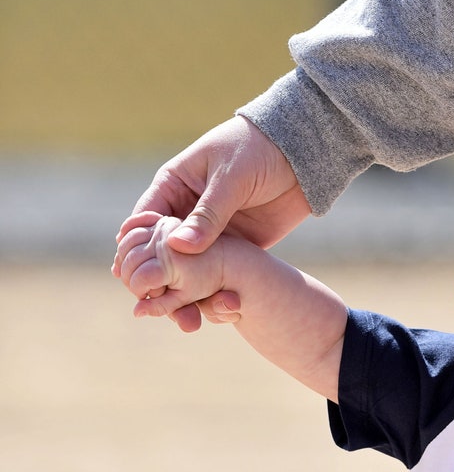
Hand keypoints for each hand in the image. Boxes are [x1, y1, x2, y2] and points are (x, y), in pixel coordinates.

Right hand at [113, 117, 311, 330]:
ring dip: (187, 297)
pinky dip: (214, 295)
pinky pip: (219, 276)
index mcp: (174, 187)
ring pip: (190, 272)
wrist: (302, 153)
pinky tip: (215, 314)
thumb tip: (178, 247)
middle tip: (157, 311)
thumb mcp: (230, 178)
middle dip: (160, 283)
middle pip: (163, 255)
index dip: (135, 253)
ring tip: (189, 322)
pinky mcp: (238, 248)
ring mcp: (212, 233)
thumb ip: (208, 214)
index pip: (143, 224)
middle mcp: (187, 213)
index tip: (133, 281)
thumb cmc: (258, 149)